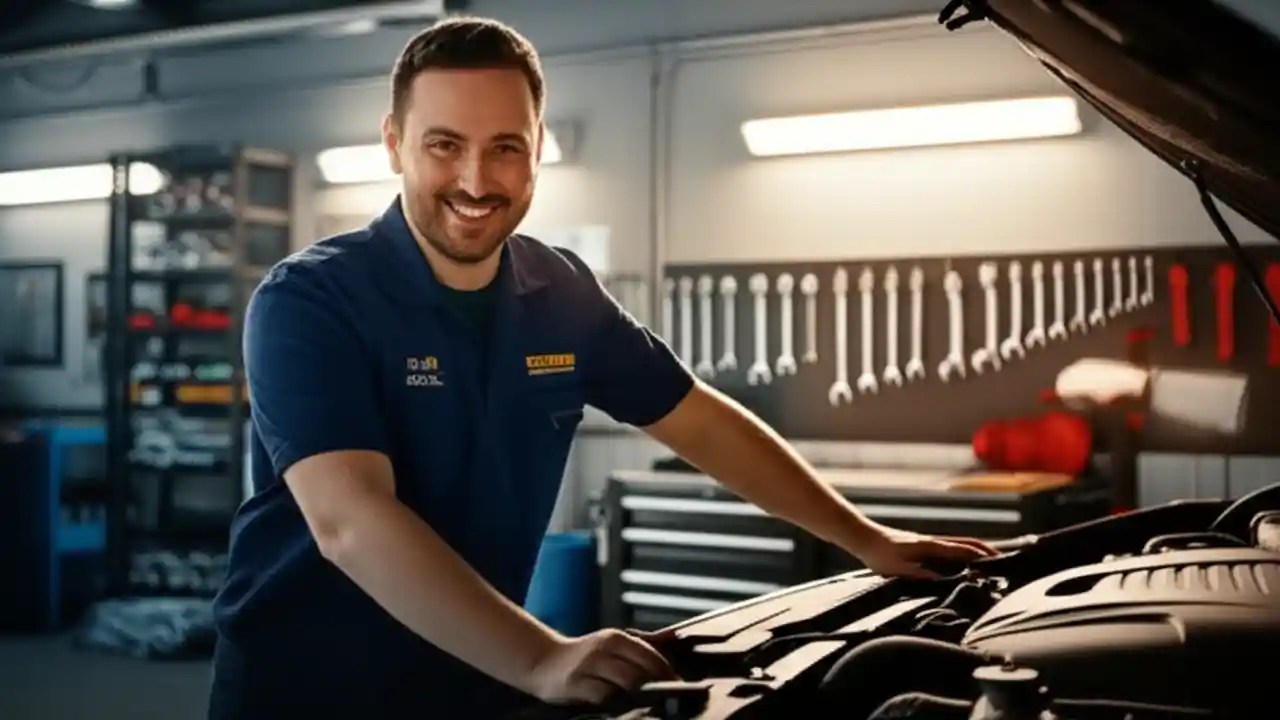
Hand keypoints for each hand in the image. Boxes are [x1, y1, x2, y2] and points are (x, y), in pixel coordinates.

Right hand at [526, 628, 677, 705]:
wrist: (543, 661)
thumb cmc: (584, 658)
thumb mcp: (610, 645)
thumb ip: (637, 650)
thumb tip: (671, 652)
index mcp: (615, 638)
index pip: (649, 655)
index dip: (666, 673)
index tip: (677, 687)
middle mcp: (602, 648)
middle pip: (639, 672)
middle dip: (655, 689)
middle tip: (664, 701)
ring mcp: (588, 666)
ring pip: (624, 684)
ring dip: (639, 698)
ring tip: (647, 706)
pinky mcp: (575, 684)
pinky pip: (603, 697)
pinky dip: (616, 704)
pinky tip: (620, 709)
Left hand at [854, 524, 998, 579]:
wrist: (863, 537)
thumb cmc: (878, 553)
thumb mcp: (898, 569)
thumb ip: (918, 575)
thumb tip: (941, 582)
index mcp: (930, 546)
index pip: (963, 550)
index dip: (982, 556)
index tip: (1000, 562)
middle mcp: (933, 542)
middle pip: (966, 544)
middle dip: (986, 551)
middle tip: (1005, 562)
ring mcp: (928, 543)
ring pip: (959, 545)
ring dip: (976, 551)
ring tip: (992, 563)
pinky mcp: (922, 546)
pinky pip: (949, 549)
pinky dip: (963, 553)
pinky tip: (964, 563)